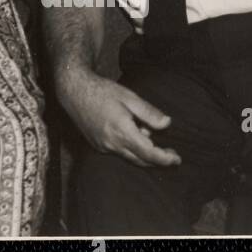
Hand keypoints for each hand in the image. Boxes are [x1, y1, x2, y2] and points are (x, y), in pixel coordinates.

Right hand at [59, 70, 182, 167]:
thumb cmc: (102, 90)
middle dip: (158, 160)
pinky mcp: (97, 145)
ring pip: (130, 158)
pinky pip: (119, 153)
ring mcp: (103, 146)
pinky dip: (131, 150)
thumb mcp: (129, 97)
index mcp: (122, 131)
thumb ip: (148, 113)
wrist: (73, 90)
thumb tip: (167, 124)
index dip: (165, 159)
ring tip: (153, 141)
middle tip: (172, 156)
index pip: (149, 153)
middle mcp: (112, 143)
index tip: (177, 159)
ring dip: (145, 155)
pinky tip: (134, 136)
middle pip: (141, 160)